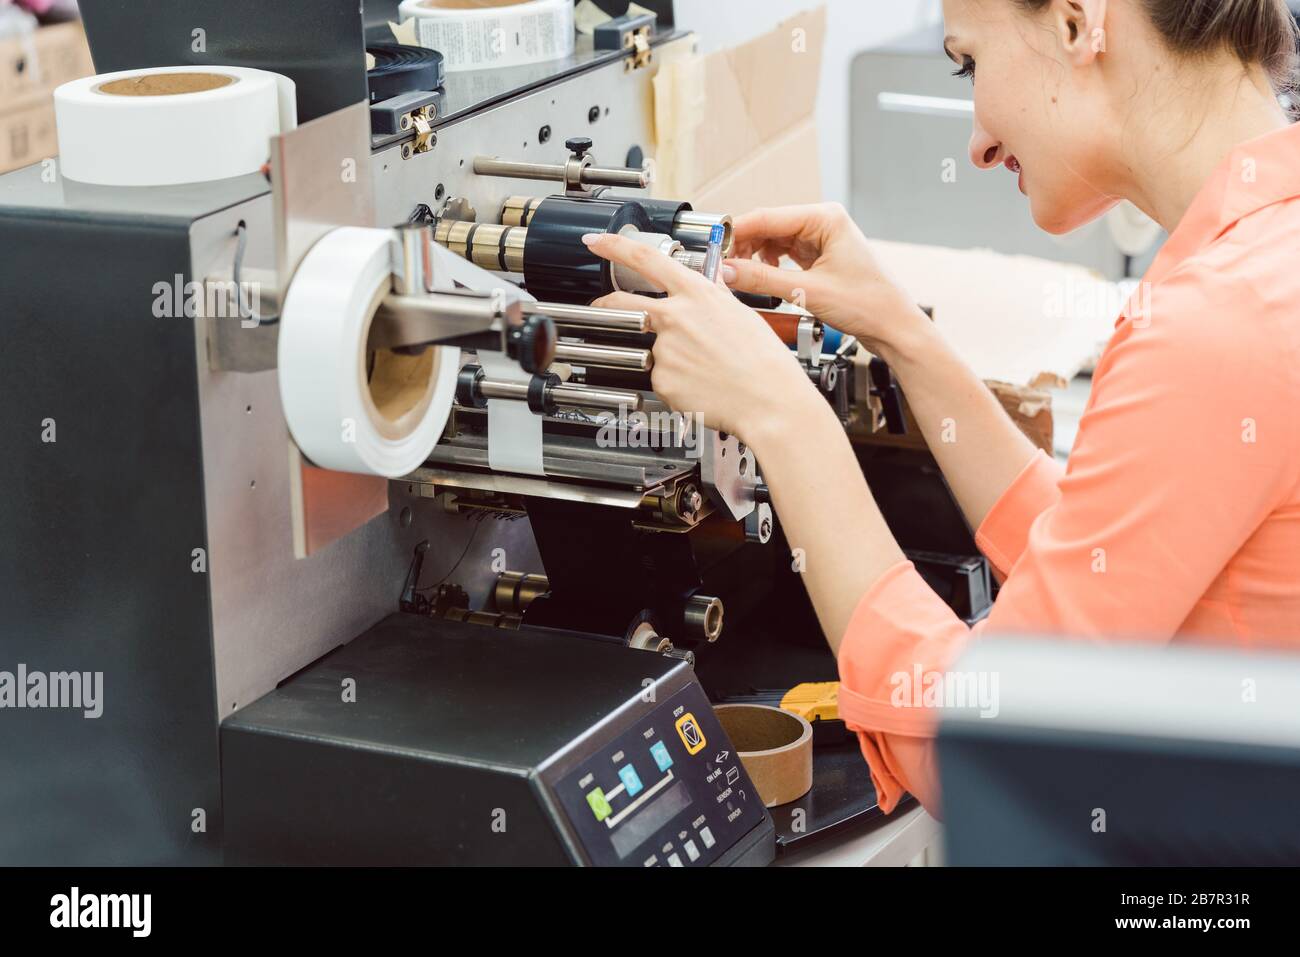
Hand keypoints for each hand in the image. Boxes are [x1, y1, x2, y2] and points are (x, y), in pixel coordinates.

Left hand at [581, 232, 819, 448]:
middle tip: (604, 307)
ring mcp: (664, 350)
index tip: (596, 241)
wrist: (769, 400)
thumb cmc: (764, 360)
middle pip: (623, 302)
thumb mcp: (740, 312)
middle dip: (607, 303)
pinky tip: (702, 386)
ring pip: (653, 349)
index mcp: (696, 293)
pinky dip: (677, 383)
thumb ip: (712, 296)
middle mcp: (675, 317)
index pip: (645, 259)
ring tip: (704, 370)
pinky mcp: (661, 380)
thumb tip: (707, 284)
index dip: (614, 246)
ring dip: (670, 358)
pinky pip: (661, 379)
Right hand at [724, 203, 929, 359]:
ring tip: (742, 277)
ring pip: (774, 242)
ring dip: (755, 258)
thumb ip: (762, 280)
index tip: (714, 247)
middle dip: (744, 247)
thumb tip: (727, 271)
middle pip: (768, 227)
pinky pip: (784, 256)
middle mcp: (823, 223)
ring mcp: (822, 239)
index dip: (737, 232)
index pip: (768, 217)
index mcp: (825, 218)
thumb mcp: (808, 292)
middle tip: (723, 267)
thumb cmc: (869, 304)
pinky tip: (764, 280)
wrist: (894, 328)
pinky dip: (770, 267)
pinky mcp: (820, 257)